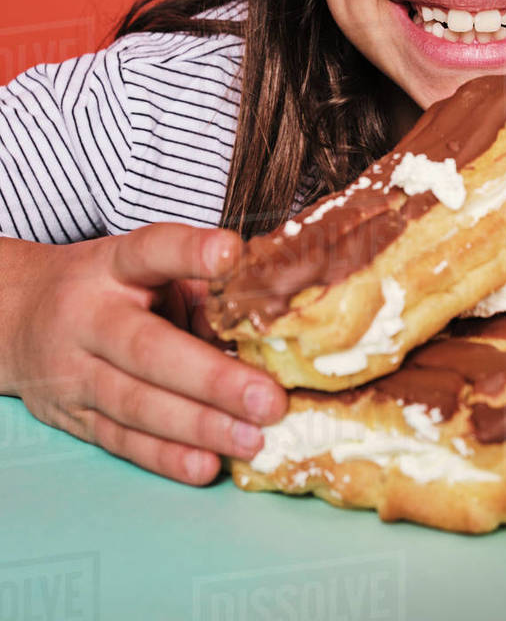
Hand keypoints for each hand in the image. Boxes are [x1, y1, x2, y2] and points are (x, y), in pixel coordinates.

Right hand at [7, 224, 287, 484]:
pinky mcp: (71, 417)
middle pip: (149, 349)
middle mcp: (89, 316)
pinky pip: (122, 440)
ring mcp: (75, 371)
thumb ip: (199, 289)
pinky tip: (207, 465)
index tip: (230, 254)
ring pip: (137, 404)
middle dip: (212, 379)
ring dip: (199, 427)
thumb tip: (265, 326)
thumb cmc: (108, 288)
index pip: (151, 251)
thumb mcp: (145, 269)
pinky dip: (166, 457)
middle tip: (268, 399)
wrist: (17, 317)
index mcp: (114, 265)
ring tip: (251, 439)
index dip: (190, 253)